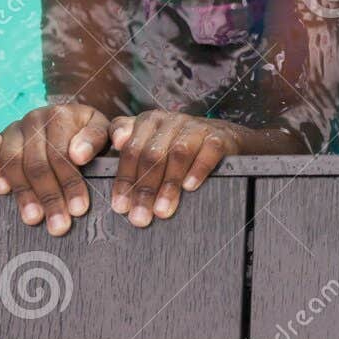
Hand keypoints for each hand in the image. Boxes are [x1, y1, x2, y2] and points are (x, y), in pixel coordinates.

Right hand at [0, 102, 111, 235]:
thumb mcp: (102, 131)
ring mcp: (15, 127)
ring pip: (12, 161)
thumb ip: (96, 139)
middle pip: (38, 163)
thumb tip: (79, 155)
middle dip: (50, 197)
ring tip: (34, 218)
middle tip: (59, 225)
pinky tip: (2, 189)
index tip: (79, 209)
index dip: (70, 183)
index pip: (62, 154)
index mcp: (62, 115)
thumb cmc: (87, 132)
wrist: (70, 118)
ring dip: (23, 193)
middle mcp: (35, 119)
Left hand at [109, 111, 239, 226]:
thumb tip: (116, 143)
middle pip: (153, 154)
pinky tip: (189, 187)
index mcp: (149, 121)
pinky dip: (197, 170)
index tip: (121, 206)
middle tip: (140, 217)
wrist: (222, 137)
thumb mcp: (150, 141)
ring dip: (168, 185)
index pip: (131, 149)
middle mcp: (171, 121)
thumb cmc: (177, 145)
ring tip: (162, 211)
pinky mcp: (218, 137)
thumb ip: (129, 144)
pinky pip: (207, 153)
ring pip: (178, 154)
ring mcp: (196, 127)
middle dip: (144, 189)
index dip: (124, 179)